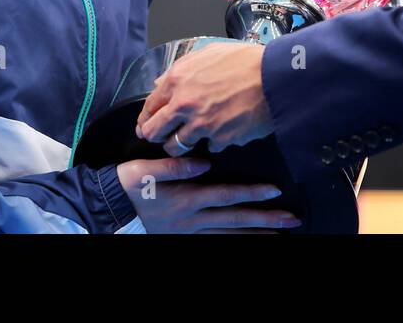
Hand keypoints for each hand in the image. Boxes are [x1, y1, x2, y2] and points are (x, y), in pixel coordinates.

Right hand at [116, 157, 300, 232]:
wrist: (110, 210)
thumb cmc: (129, 185)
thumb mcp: (148, 169)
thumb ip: (176, 166)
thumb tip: (204, 162)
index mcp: (188, 198)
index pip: (227, 195)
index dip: (251, 193)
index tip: (275, 190)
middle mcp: (194, 218)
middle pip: (236, 219)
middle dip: (265, 220)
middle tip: (292, 220)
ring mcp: (190, 230)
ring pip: (229, 233)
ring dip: (255, 233)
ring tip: (279, 235)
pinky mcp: (184, 236)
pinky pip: (216, 240)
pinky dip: (234, 240)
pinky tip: (246, 239)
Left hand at [135, 42, 274, 154]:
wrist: (275, 76)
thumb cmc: (246, 61)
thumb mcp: (208, 53)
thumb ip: (180, 69)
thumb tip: (161, 83)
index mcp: (178, 80)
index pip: (149, 108)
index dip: (146, 120)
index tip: (148, 126)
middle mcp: (185, 104)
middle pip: (155, 132)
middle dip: (156, 136)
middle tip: (164, 138)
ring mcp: (202, 124)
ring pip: (177, 146)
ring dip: (182, 144)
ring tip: (193, 139)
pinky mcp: (220, 139)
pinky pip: (210, 147)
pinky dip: (215, 142)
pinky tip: (224, 131)